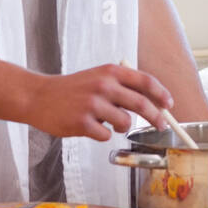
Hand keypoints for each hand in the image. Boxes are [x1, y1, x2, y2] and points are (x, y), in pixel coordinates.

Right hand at [23, 64, 172, 141]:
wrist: (39, 96)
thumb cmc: (72, 89)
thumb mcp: (97, 77)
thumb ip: (121, 86)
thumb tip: (152, 102)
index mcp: (110, 72)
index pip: (145, 81)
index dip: (161, 94)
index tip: (169, 105)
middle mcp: (103, 85)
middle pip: (141, 104)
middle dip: (155, 117)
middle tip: (161, 125)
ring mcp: (92, 104)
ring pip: (125, 123)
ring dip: (121, 126)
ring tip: (107, 122)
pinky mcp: (82, 122)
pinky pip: (106, 135)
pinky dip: (102, 134)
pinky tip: (90, 127)